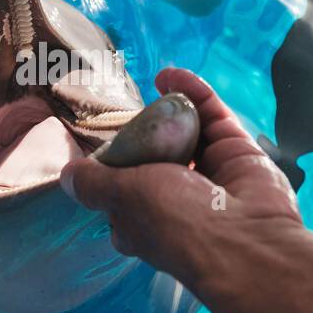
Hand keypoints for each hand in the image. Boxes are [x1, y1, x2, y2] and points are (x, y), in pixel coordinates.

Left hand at [60, 67, 302, 293]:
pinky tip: (171, 75)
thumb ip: (94, 184)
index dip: (113, 166)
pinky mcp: (236, 150)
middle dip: (145, 130)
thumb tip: (66, 176)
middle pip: (157, 155)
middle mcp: (178, 199)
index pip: (124, 189)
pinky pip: (212, 114)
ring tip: (153, 83)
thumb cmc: (175, 224)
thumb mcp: (121, 199)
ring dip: (168, 107)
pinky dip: (192, 92)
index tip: (102, 140)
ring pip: (185, 131)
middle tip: (128, 105)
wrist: (246, 237)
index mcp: (145, 220)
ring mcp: (209, 173)